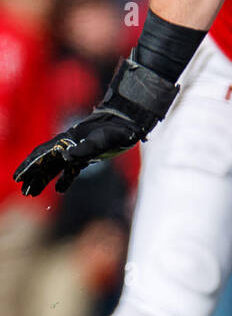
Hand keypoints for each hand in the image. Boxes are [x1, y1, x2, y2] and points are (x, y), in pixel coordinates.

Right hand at [14, 113, 142, 195]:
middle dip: (32, 175)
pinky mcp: (87, 156)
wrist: (129, 123)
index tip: (19, 177)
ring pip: (55, 167)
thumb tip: (65, 157)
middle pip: (45, 162)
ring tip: (32, 192)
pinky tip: (59, 189)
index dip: (30, 166)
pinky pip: (70, 170)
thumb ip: (85, 148)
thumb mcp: (102, 140)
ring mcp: (77, 150)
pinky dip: (63, 179)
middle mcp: (68, 145)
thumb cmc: (116, 130)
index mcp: (67, 140)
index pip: (42, 154)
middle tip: (23, 190)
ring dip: (43, 179)